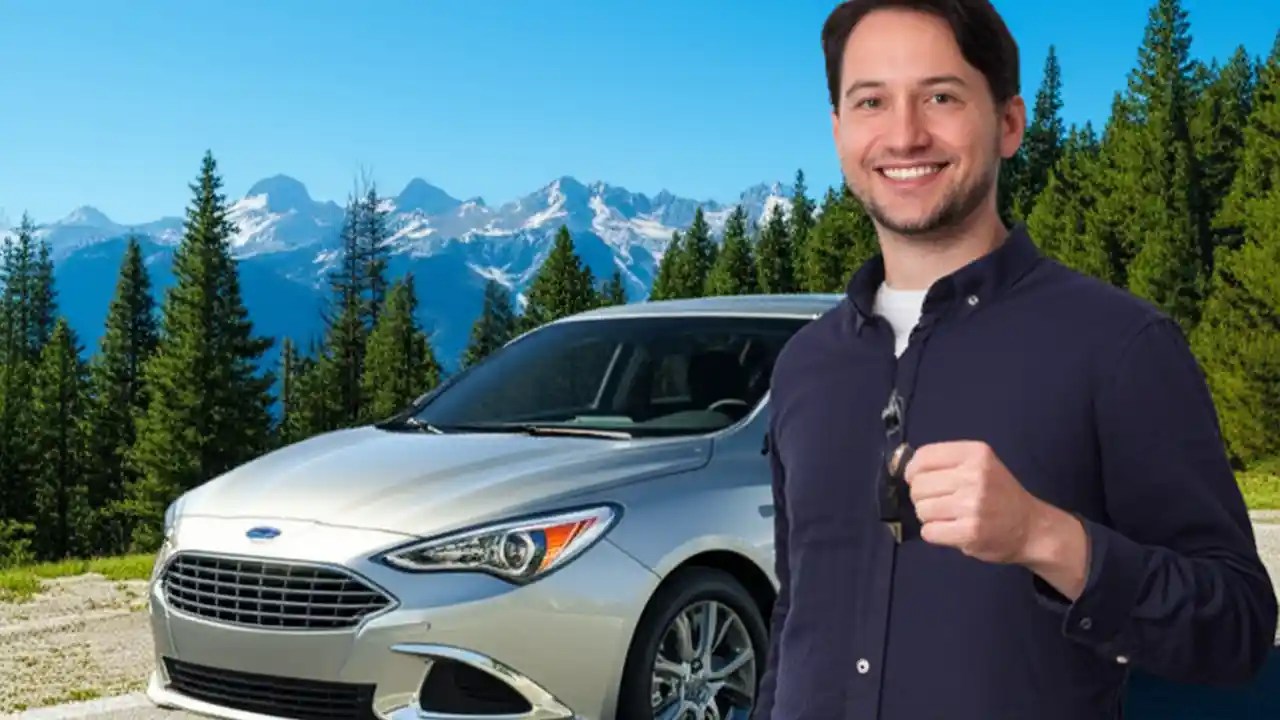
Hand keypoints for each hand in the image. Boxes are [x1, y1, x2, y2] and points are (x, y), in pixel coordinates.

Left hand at [903, 440, 1039, 563]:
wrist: (1031, 527)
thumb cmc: (999, 494)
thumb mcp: (980, 464)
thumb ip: (946, 462)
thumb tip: (904, 467)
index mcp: (975, 454)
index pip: (923, 457)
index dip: (912, 471)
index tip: (918, 479)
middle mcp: (974, 476)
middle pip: (918, 485)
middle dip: (921, 496)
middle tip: (940, 502)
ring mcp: (972, 505)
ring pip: (922, 509)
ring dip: (929, 517)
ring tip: (949, 517)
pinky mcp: (970, 532)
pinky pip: (929, 532)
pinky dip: (934, 533)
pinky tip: (951, 530)